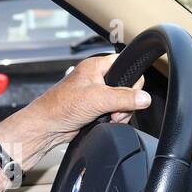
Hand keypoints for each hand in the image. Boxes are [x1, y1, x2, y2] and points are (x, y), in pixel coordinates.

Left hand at [4, 54, 150, 154]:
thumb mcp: (97, 99)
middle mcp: (97, 78)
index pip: (125, 63)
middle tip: (115, 110)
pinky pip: (114, 111)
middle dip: (125, 101)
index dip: (131, 78)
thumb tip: (144, 98)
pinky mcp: (95, 109)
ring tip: (109, 117)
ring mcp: (96, 94)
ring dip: (119, 112)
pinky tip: (105, 122)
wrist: (47, 127)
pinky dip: (113, 118)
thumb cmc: (60, 106)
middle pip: (127, 86)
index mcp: (96, 66)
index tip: (129, 93)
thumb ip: (124, 97)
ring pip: (122, 101)